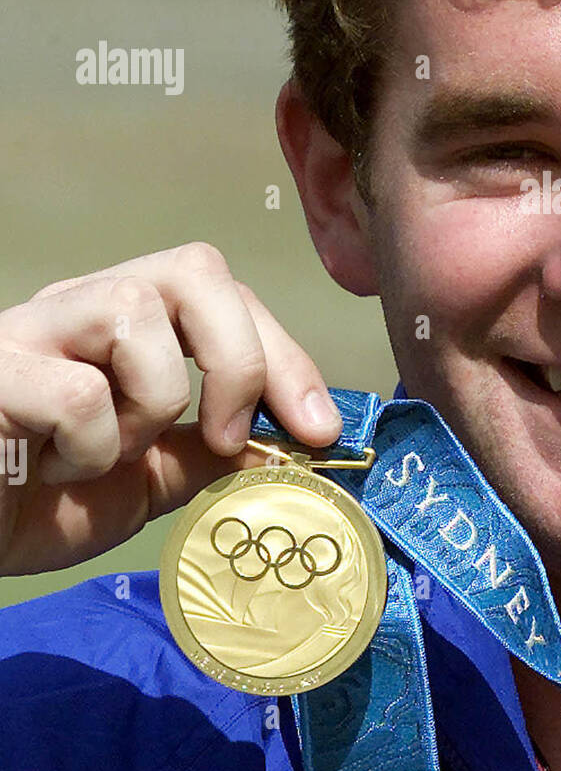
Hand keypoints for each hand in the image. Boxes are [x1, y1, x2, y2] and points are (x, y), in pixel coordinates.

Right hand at [0, 242, 343, 575]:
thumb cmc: (35, 501)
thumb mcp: (144, 482)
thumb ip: (209, 457)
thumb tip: (288, 443)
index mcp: (126, 325)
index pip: (228, 296)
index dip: (286, 356)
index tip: (319, 429)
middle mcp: (81, 306)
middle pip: (195, 270)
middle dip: (239, 359)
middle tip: (226, 438)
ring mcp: (32, 329)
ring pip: (136, 313)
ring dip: (149, 403)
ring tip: (107, 455)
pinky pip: (76, 390)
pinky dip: (86, 449)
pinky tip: (48, 470)